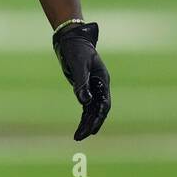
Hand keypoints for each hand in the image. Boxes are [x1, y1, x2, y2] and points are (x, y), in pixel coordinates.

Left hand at [53, 21, 110, 140]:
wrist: (73, 39)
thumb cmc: (77, 50)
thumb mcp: (79, 66)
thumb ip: (82, 84)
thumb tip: (84, 102)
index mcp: (102, 80)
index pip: (104, 104)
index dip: (99, 117)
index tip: (92, 129)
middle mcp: (100, 86)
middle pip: (98, 110)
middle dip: (91, 124)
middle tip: (81, 137)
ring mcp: (93, 87)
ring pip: (92, 110)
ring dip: (86, 122)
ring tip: (78, 136)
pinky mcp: (85, 87)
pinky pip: (86, 106)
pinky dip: (83, 116)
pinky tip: (80, 126)